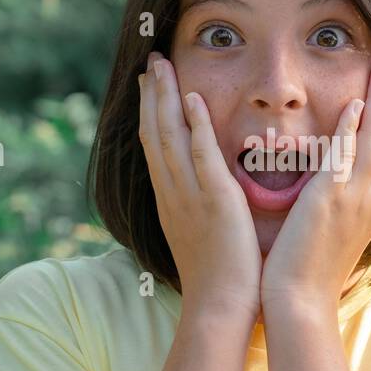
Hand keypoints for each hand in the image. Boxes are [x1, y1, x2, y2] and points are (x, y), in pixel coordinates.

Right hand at [139, 51, 261, 319]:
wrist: (220, 307)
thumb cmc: (220, 280)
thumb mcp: (204, 237)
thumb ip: (203, 211)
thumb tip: (210, 197)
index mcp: (171, 202)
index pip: (156, 149)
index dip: (151, 115)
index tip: (150, 87)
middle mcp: (173, 194)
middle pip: (154, 135)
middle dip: (152, 96)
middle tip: (151, 63)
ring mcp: (190, 195)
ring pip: (170, 137)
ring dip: (166, 98)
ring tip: (161, 66)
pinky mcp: (214, 200)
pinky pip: (200, 155)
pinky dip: (194, 126)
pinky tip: (192, 99)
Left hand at [260, 60, 370, 310]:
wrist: (300, 303)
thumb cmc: (307, 275)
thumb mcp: (331, 234)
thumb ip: (337, 208)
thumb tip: (333, 193)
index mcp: (370, 208)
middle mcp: (369, 201)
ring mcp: (354, 201)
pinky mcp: (331, 202)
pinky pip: (347, 158)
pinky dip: (353, 130)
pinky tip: (356, 105)